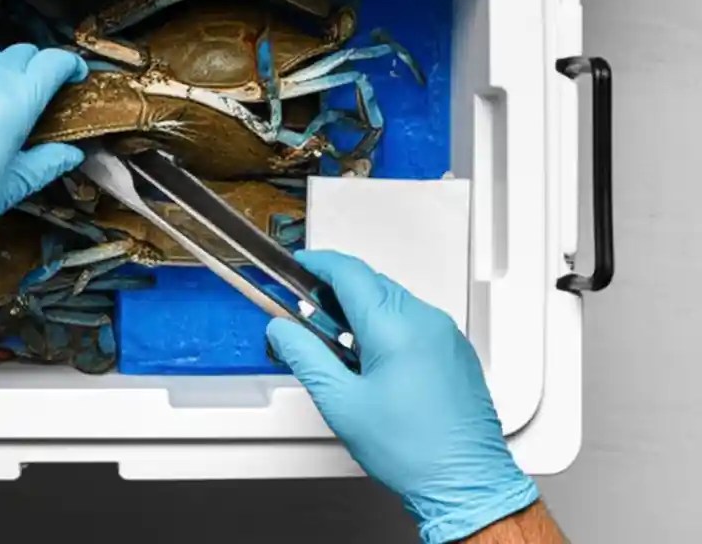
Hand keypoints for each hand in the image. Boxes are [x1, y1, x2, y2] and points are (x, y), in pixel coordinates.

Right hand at [266, 251, 538, 543]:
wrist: (465, 483)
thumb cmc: (412, 450)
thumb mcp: (340, 402)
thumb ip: (305, 357)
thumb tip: (281, 330)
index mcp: (395, 327)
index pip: (350, 272)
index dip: (318, 264)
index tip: (298, 265)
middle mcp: (426, 321)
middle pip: (371, 284)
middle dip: (335, 291)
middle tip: (305, 311)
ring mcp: (445, 335)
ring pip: (393, 300)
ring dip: (359, 310)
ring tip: (334, 343)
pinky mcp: (454, 351)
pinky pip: (414, 320)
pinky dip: (385, 324)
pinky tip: (369, 357)